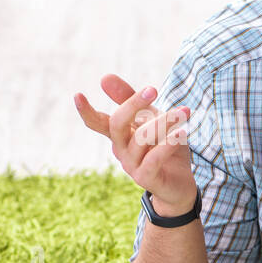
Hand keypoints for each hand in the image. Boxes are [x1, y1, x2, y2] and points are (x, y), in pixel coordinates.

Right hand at [75, 73, 197, 213]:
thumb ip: (133, 100)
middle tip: (153, 89)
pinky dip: (168, 143)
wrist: (180, 184)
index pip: (97, 122)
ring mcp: (131, 166)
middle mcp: (121, 150)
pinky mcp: (145, 178)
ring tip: (183, 112)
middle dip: (133, 104)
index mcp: (119, 135)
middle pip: (117, 124)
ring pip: (142, 138)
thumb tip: (104, 77)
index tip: (77, 95)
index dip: (86, 111)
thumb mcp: (152, 119)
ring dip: (165, 122)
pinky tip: (181, 133)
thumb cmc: (165, 148)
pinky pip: (154, 158)